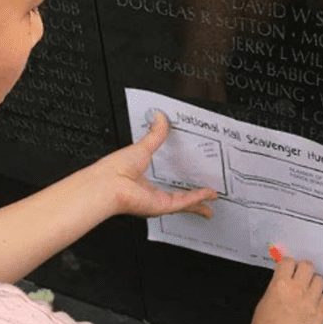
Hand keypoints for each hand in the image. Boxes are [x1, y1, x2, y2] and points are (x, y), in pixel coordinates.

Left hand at [94, 111, 217, 218]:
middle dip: (195, 198)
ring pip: (185, 203)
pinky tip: (208, 194)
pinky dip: (198, 198)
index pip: (167, 182)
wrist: (108, 184)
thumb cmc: (115, 169)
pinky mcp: (163, 206)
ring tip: (214, 197)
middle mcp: (152, 194)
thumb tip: (159, 117)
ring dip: (200, 201)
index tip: (193, 178)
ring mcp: (158, 201)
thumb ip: (155, 135)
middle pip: (180, 197)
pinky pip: (184, 202)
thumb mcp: (141, 147)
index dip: (181, 181)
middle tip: (208, 194)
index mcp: (144, 182)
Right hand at [248, 258, 322, 323]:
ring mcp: (311, 302)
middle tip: (302, 275)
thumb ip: (276, 288)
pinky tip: (314, 305)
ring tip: (309, 291)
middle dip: (304, 269)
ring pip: (319, 281)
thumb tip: (283, 282)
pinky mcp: (320, 315)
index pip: (288, 261)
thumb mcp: (263, 302)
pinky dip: (321, 300)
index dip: (289, 264)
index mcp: (280, 285)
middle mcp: (297, 290)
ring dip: (314, 284)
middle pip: (308, 266)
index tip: (289, 267)